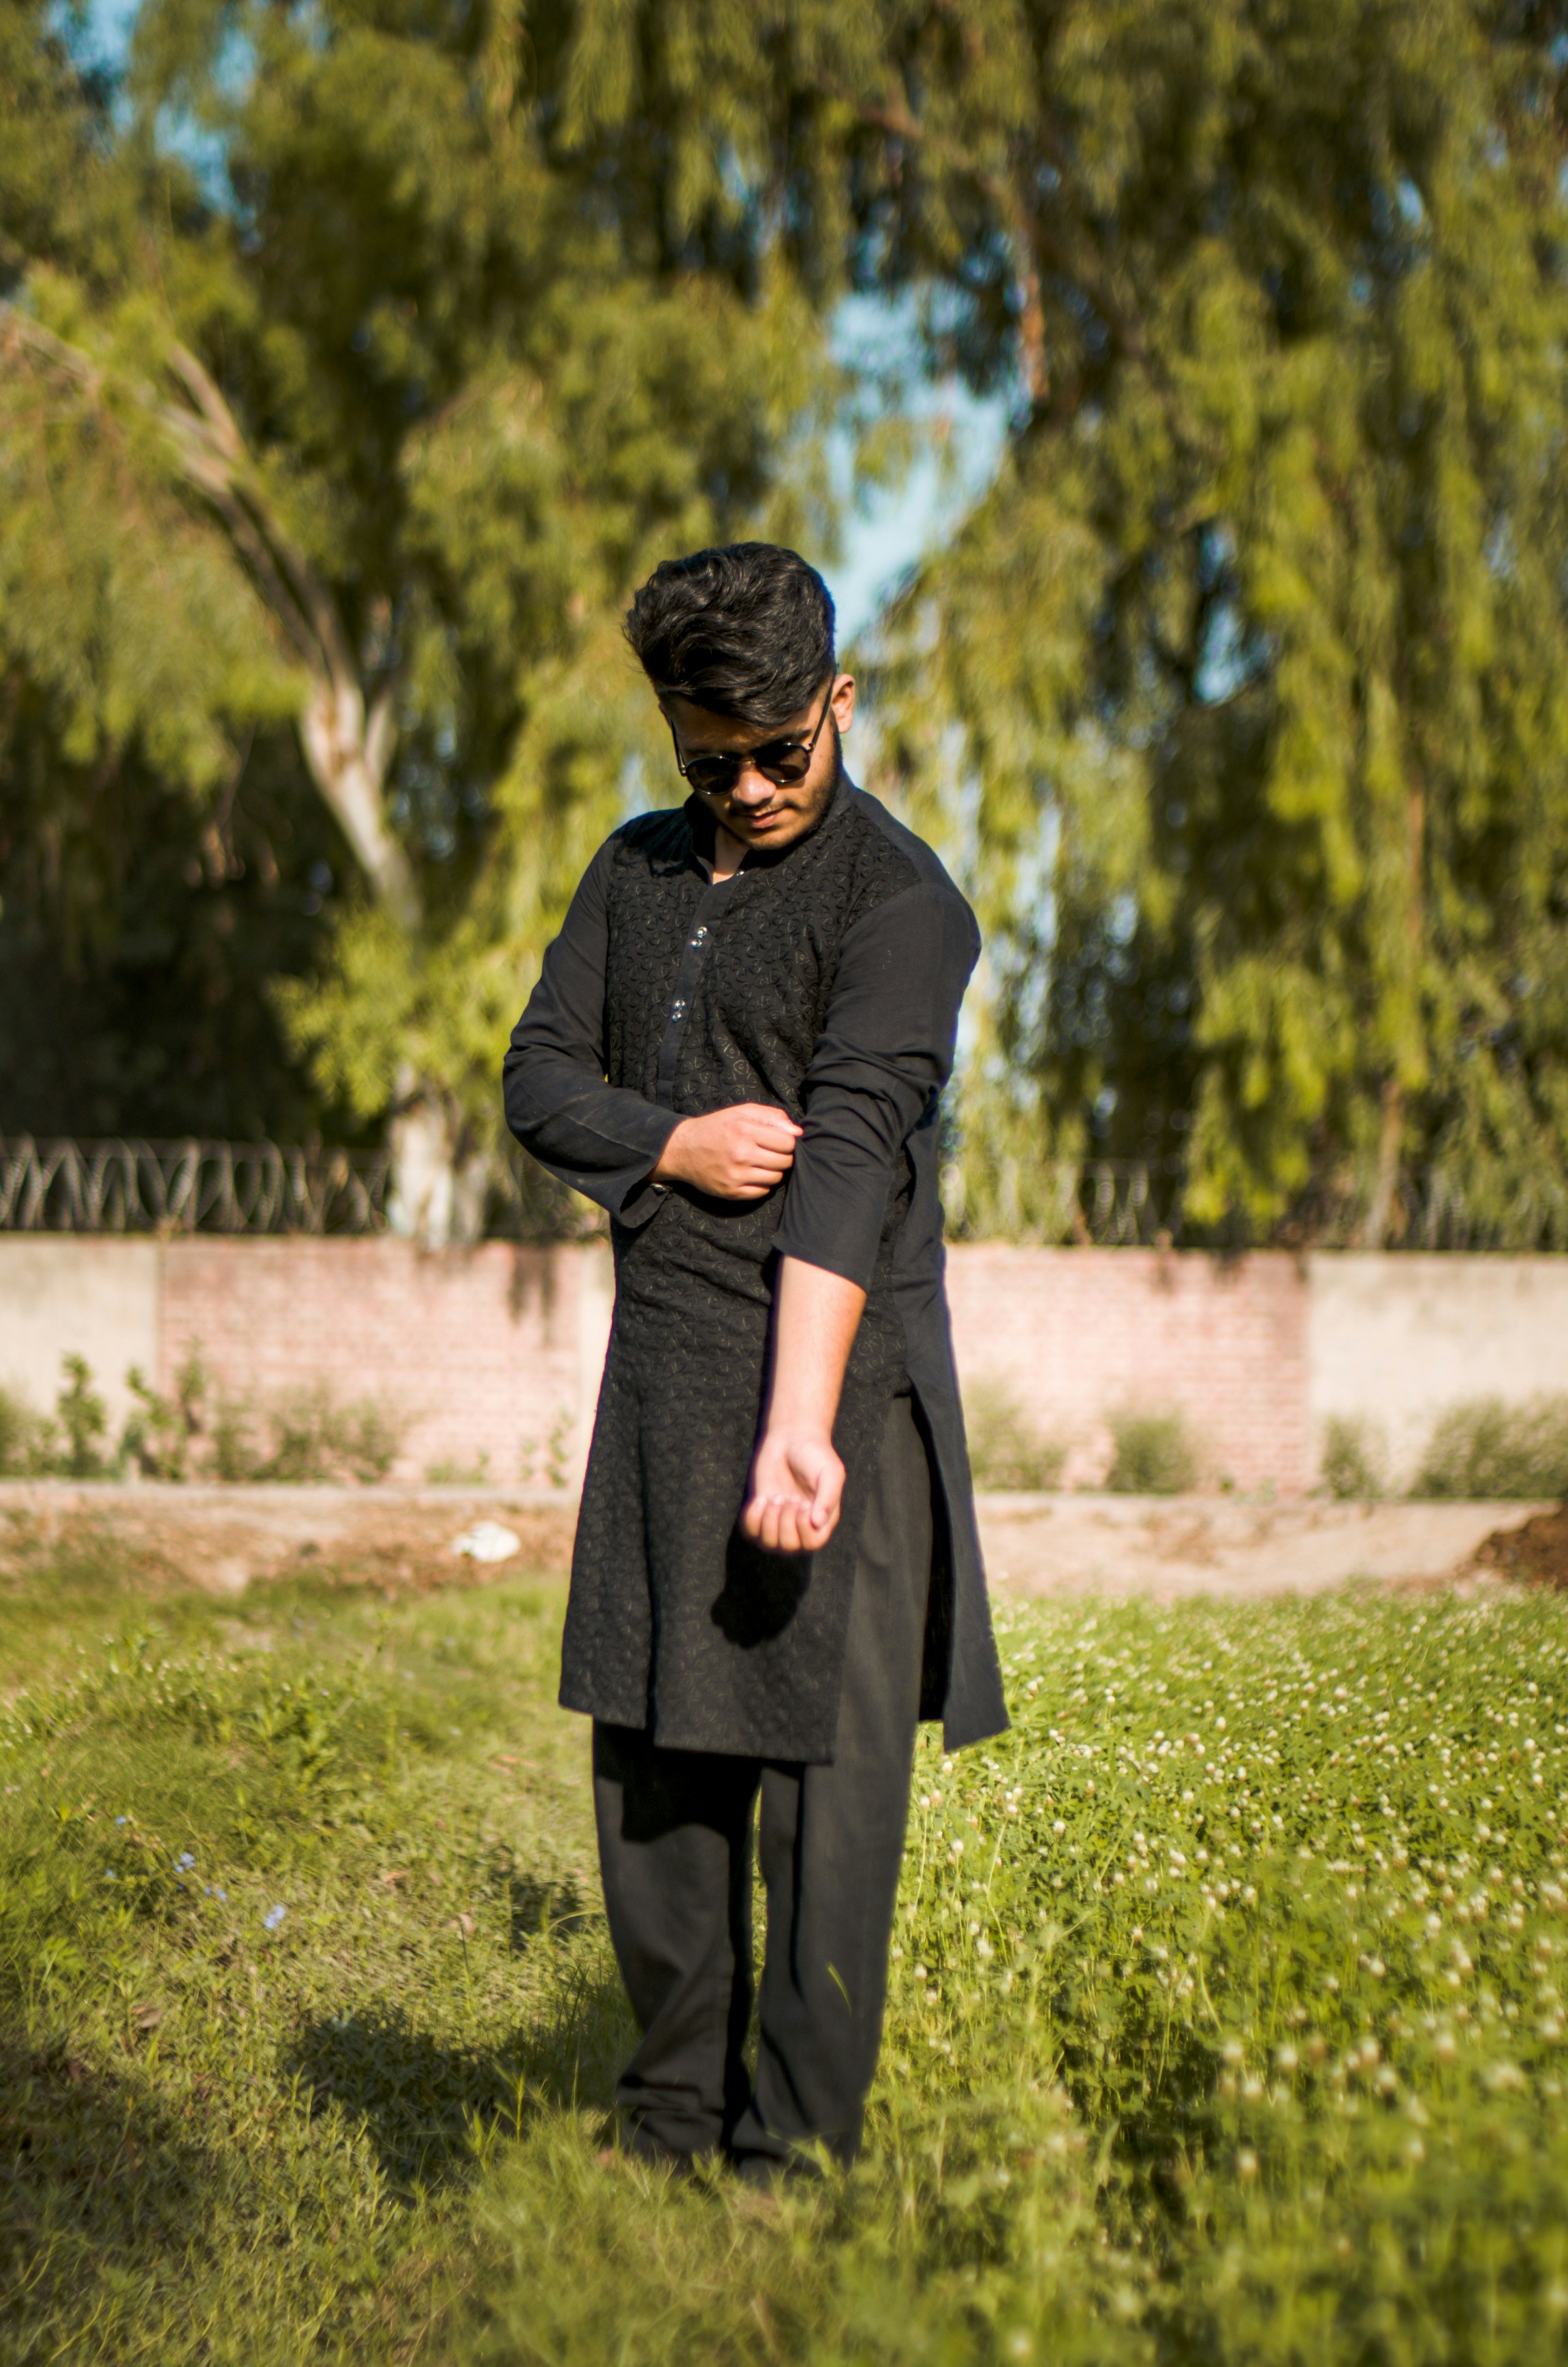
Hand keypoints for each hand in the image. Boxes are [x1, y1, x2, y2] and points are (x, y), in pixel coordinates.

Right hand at [653, 1103, 800, 1199]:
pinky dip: (762, 1184)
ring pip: (776, 1178)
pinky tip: (751, 1174)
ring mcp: (736, 1176)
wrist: (684, 1149)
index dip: (787, 1141)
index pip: (788, 1142)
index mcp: (745, 1130)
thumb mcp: (741, 1112)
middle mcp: (741, 1154)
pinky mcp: (731, 1192)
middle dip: (782, 1156)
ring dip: (773, 1171)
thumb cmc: (717, 1127)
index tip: (777, 1140)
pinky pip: (762, 1192)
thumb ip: (771, 1117)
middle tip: (769, 1152)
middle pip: (785, 1162)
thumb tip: (798, 1132)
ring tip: (760, 1163)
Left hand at [740, 1427, 844, 1553]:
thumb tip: (818, 1523)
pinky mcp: (762, 1511)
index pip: (813, 1542)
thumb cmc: (815, 1454)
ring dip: (768, 1522)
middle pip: (790, 1546)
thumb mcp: (830, 1472)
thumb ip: (828, 1497)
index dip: (803, 1528)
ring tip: (775, 1498)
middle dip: (785, 1523)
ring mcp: (780, 1518)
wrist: (791, 1438)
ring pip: (769, 1543)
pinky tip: (760, 1499)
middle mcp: (801, 1523)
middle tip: (788, 1497)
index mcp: (822, 1517)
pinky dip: (752, 1519)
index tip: (802, 1503)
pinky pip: (751, 1531)